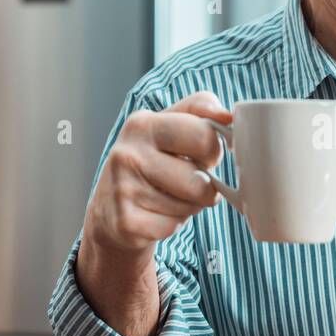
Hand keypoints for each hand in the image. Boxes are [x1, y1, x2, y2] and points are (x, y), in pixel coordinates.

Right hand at [82, 90, 232, 253]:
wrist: (109, 207)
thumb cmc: (152, 160)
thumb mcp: (171, 123)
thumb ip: (202, 108)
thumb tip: (227, 115)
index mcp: (143, 124)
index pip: (204, 137)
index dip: (213, 151)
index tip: (204, 155)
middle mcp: (128, 155)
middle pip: (201, 182)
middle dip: (206, 186)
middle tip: (190, 181)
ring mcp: (123, 189)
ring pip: (190, 207)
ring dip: (189, 206)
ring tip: (169, 196)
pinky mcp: (126, 223)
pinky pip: (173, 227)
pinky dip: (172, 224)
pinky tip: (156, 213)